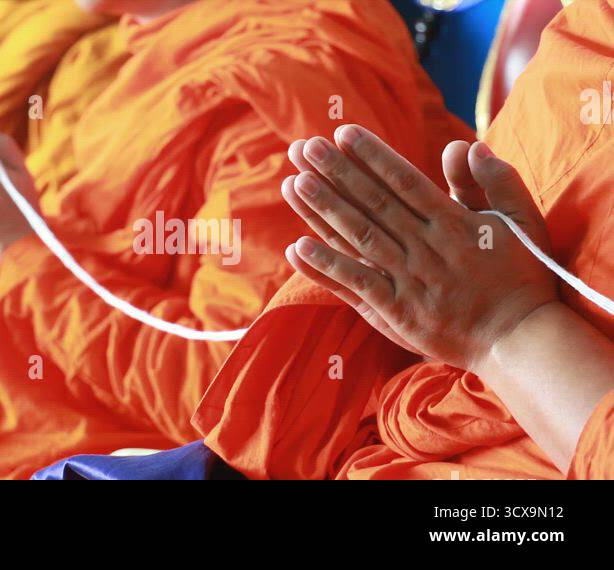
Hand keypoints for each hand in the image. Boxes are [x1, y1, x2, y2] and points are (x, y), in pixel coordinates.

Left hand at [282, 125, 558, 373]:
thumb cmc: (521, 277)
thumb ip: (495, 181)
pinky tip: (298, 247)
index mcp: (453, 222)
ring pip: (359, 237)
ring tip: (294, 183)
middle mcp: (425, 247)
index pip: (403, 180)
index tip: (341, 132)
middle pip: (372, 203)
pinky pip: (356, 284)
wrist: (518, 340)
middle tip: (304, 147)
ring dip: (323, 210)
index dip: (371, 155)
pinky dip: (326, 266)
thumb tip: (465, 145)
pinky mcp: (396, 311)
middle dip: (336, 173)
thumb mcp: (521, 221)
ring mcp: (408, 280)